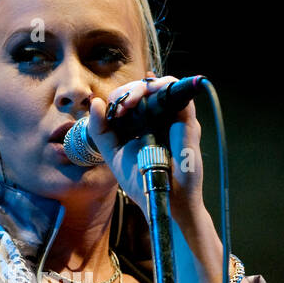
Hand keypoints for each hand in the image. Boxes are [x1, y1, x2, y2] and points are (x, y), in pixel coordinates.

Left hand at [87, 72, 204, 226]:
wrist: (162, 198)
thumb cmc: (140, 179)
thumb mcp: (112, 152)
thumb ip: (100, 130)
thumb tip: (96, 102)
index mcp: (143, 123)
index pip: (131, 97)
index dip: (120, 98)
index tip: (112, 114)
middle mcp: (160, 117)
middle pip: (145, 88)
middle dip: (128, 92)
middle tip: (120, 108)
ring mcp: (174, 117)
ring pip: (162, 85)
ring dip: (142, 88)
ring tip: (129, 103)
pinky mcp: (187, 120)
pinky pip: (178, 91)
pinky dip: (162, 86)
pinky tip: (148, 95)